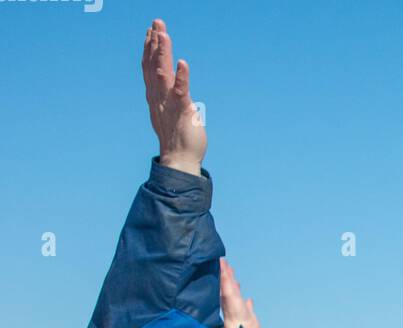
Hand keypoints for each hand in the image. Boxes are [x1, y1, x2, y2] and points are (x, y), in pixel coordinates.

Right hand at [142, 19, 204, 175]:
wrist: (180, 160)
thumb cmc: (177, 137)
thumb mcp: (169, 112)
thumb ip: (168, 97)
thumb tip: (170, 88)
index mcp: (156, 96)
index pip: (149, 67)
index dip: (150, 48)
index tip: (151, 30)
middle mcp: (159, 97)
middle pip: (153, 64)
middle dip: (154, 43)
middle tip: (157, 22)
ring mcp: (169, 103)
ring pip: (163, 73)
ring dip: (163, 53)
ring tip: (163, 33)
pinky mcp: (182, 111)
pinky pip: (181, 91)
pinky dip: (181, 76)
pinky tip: (182, 62)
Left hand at [219, 260, 259, 327]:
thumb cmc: (234, 313)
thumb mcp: (229, 292)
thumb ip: (225, 278)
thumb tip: (220, 262)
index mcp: (224, 294)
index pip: (222, 278)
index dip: (221, 269)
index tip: (220, 260)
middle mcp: (230, 299)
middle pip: (228, 284)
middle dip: (228, 276)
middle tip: (227, 266)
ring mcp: (239, 306)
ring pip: (237, 294)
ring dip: (236, 287)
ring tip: (236, 281)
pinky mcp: (247, 314)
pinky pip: (247, 305)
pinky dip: (248, 302)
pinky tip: (249, 300)